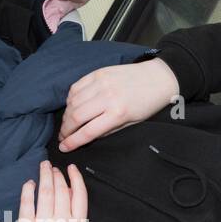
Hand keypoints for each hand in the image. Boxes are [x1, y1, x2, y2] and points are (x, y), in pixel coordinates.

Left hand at [12, 160, 87, 221]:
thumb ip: (74, 220)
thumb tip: (68, 194)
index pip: (80, 197)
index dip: (76, 179)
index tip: (71, 168)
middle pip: (61, 192)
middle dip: (56, 175)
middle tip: (51, 167)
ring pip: (46, 193)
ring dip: (44, 176)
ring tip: (42, 167)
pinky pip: (27, 203)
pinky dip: (28, 190)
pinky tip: (29, 183)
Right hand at [57, 58, 180, 150]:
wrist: (158, 78)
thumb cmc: (148, 104)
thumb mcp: (132, 123)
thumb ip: (109, 130)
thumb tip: (88, 136)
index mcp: (118, 113)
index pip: (88, 131)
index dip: (72, 141)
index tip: (63, 147)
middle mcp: (107, 97)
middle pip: (76, 116)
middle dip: (65, 129)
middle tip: (62, 137)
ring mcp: (100, 83)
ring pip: (73, 101)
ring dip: (66, 115)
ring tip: (67, 124)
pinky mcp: (97, 73)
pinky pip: (76, 87)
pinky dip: (70, 98)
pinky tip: (72, 106)